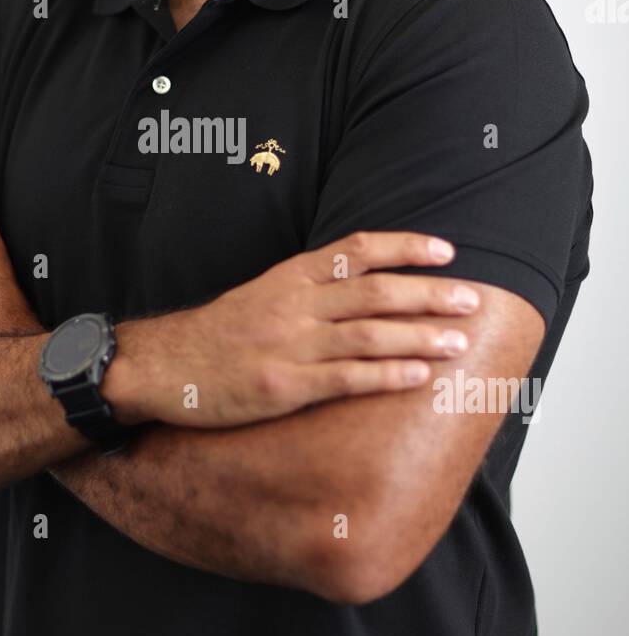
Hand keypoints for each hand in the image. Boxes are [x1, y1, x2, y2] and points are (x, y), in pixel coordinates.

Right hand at [107, 231, 479, 428]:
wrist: (163, 367)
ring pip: (367, 335)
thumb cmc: (216, 335)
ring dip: (419, 336)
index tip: (445, 250)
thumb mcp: (260, 294)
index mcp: (290, 276)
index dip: (405, 248)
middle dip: (428, 294)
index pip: (357, 250)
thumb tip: (362, 285)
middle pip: (374, 291)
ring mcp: (289, 346)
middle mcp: (294, 305)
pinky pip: (345, 379)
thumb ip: (308, 289)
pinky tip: (418, 375)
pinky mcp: (284, 387)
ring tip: (459, 342)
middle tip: (472, 298)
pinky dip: (386, 375)